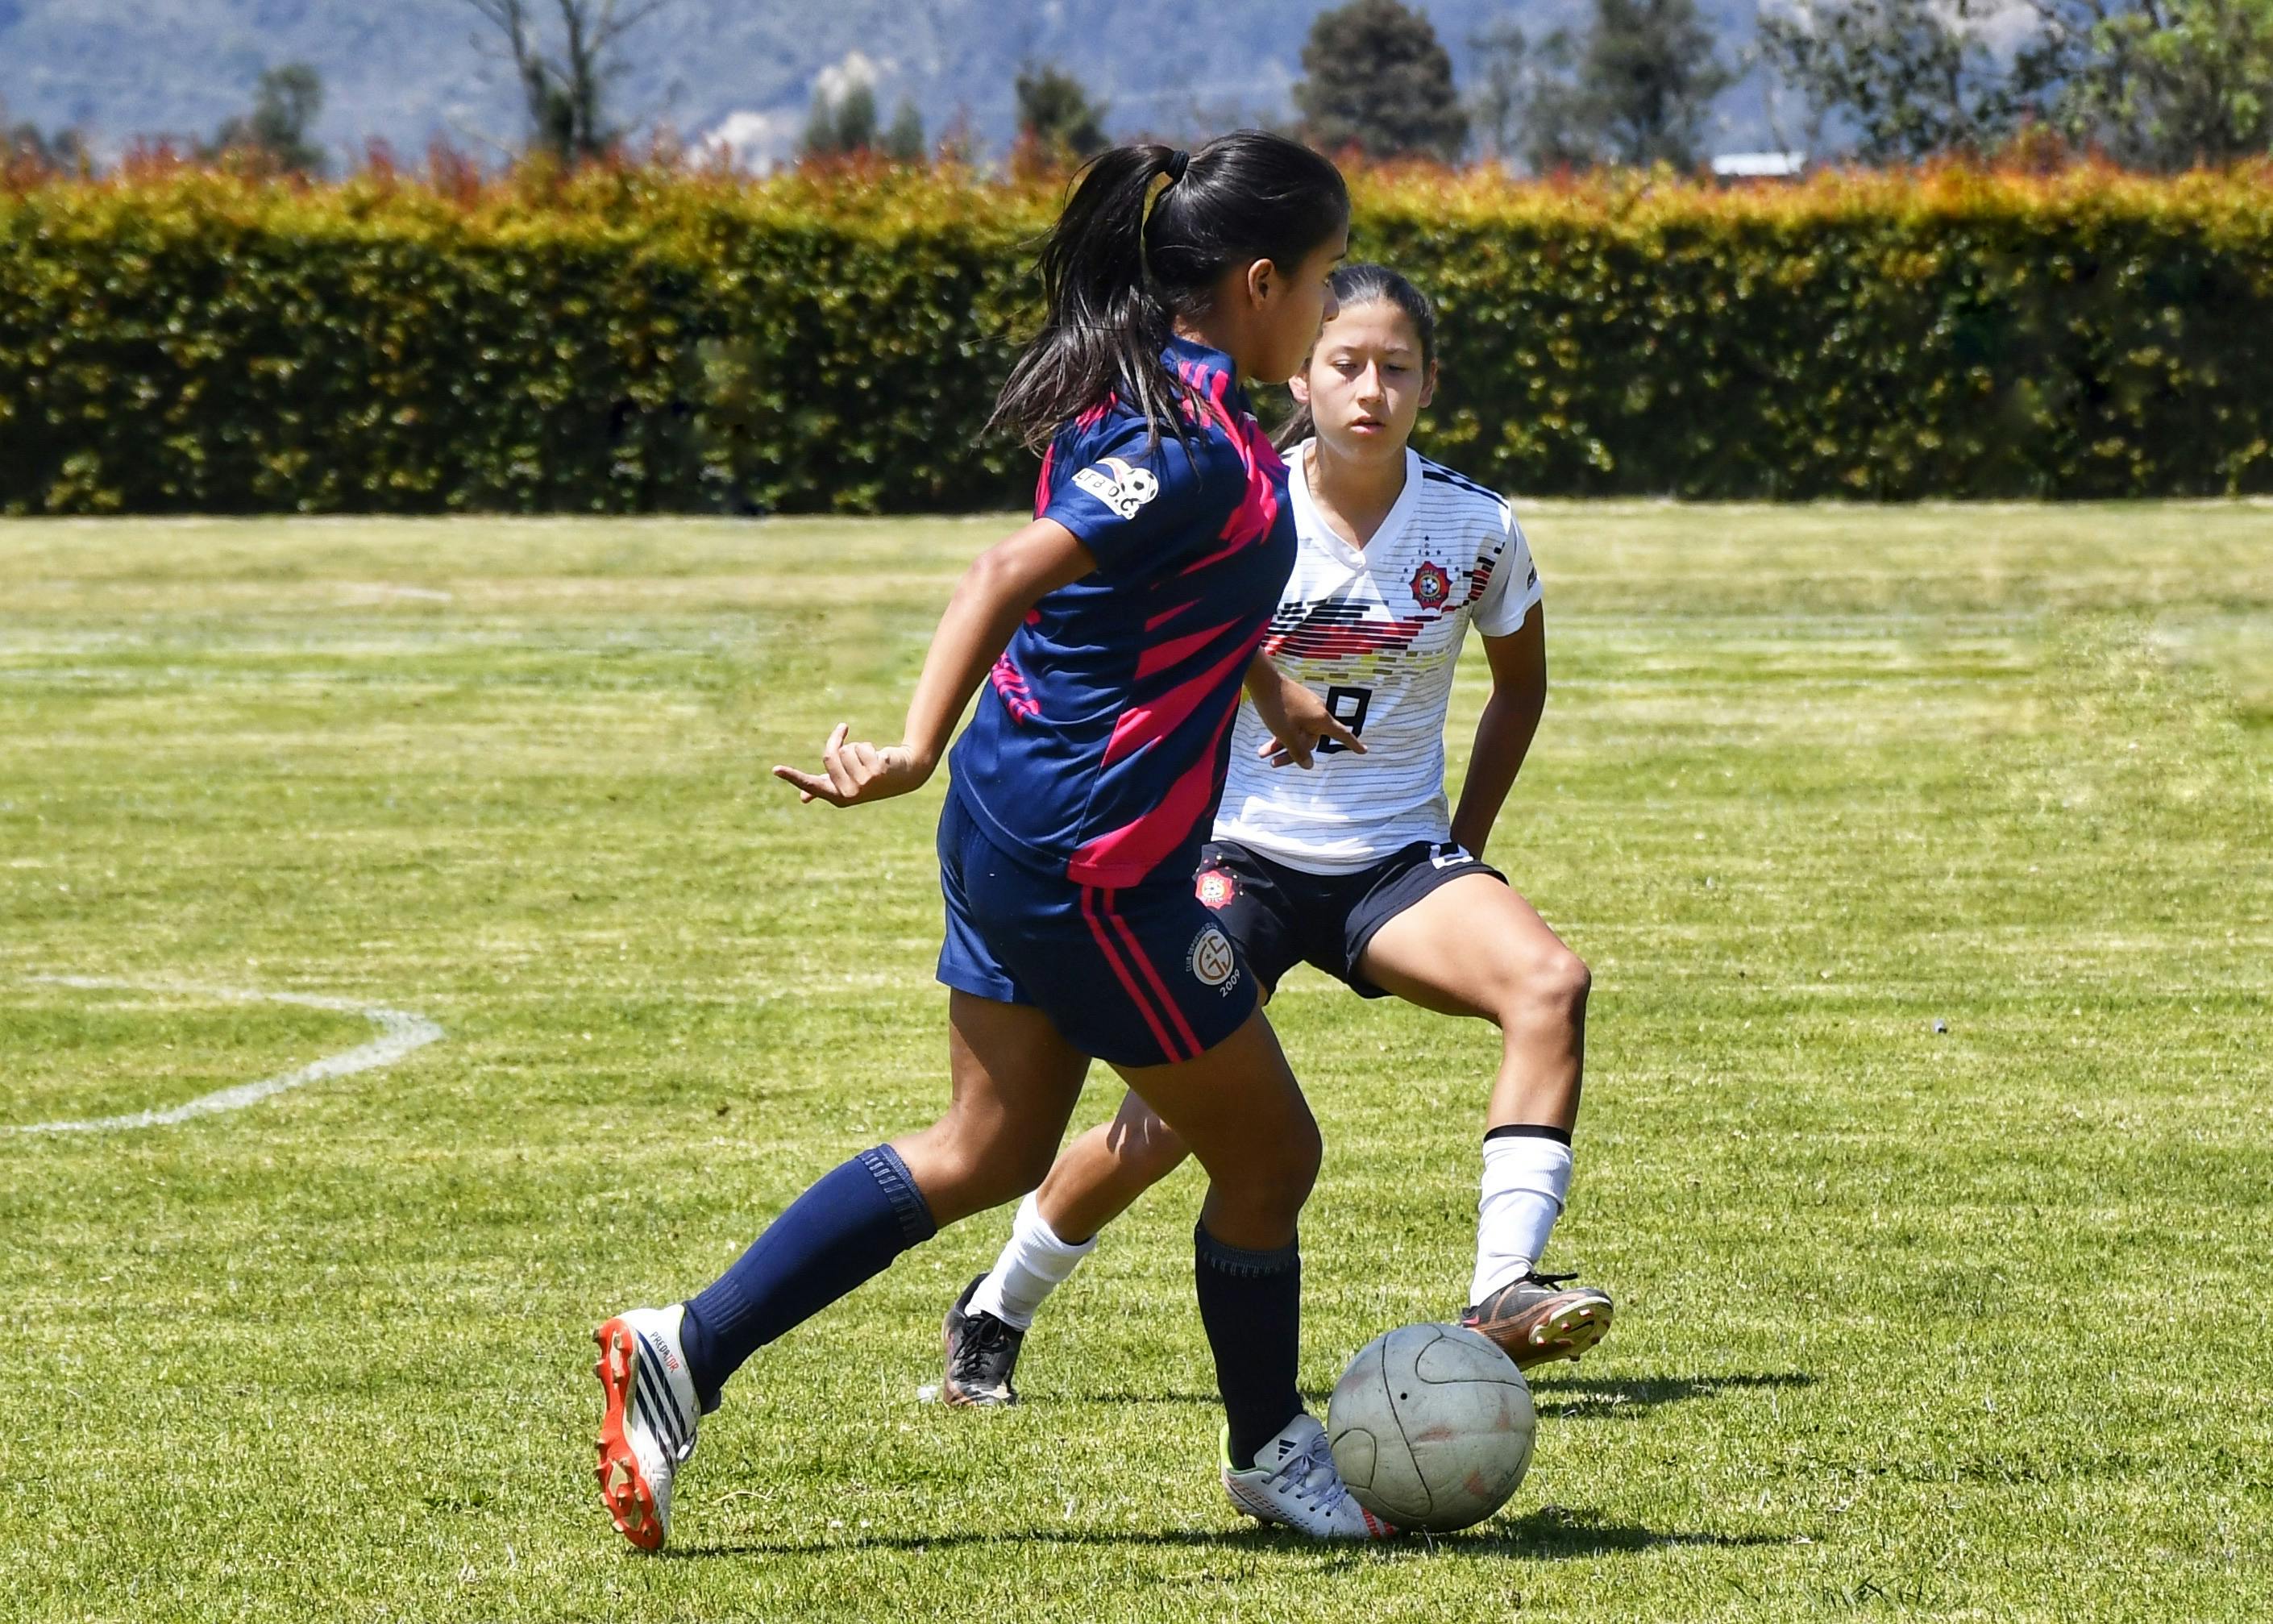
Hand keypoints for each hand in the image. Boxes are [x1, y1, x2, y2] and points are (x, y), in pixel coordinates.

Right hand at [773, 723, 929, 806]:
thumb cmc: (871, 778)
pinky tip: (881, 759)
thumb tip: (803, 799)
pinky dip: (871, 747)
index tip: (775, 769)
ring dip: (859, 748)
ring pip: (848, 750)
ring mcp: (863, 785)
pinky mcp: (876, 773)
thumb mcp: (847, 784)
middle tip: (846, 734)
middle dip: (839, 742)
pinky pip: (862, 747)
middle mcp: (849, 794)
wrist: (905, 774)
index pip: (811, 784)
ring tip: (872, 760)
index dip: (792, 776)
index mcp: (837, 797)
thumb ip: (824, 788)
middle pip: (830, 756)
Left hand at [1251, 674, 1363, 769]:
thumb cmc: (1278, 707)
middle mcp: (1318, 711)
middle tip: (1273, 763)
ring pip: (1298, 731)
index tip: (1364, 751)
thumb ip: (1298, 751)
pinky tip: (1266, 741)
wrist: (1263, 679)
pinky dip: (1281, 732)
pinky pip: (1292, 722)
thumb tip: (1309, 766)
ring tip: (1263, 754)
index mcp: (1322, 719)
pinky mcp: (1295, 701)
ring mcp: (1306, 705)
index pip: (1342, 735)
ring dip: (1282, 744)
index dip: (1353, 744)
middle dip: (1292, 752)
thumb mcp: (1287, 734)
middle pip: (1310, 739)